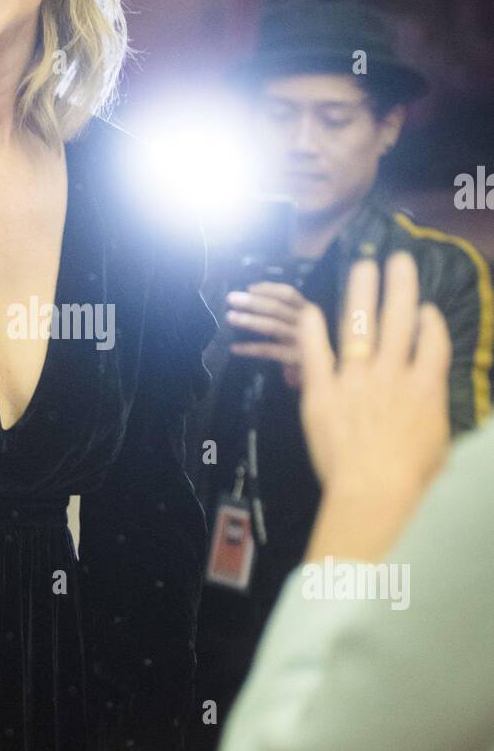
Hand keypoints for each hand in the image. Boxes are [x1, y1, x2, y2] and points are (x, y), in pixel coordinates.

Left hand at [226, 282, 309, 387]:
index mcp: (309, 311)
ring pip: (272, 327)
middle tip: (231, 299)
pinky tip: (235, 347)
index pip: (288, 294)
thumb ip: (283, 315)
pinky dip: (249, 348)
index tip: (249, 287)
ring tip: (231, 317)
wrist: (328, 374)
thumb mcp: (300, 327)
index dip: (268, 289)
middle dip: (252, 302)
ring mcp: (302, 341)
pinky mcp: (295, 358)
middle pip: (276, 308)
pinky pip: (268, 351)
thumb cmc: (310, 347)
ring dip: (249, 320)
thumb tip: (253, 299)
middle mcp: (307, 323)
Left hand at [298, 252, 450, 499]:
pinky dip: (312, 331)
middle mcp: (392, 373)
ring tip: (364, 267)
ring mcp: (356, 379)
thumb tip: (433, 395)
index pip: (433, 340)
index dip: (430, 319)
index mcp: (425, 386)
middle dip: (400, 285)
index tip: (425, 308)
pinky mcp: (323, 391)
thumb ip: (435, 410)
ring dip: (362, 292)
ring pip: (360, 325)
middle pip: (399, 318)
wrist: (371, 491)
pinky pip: (316, 353)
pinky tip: (310, 310)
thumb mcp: (439, 441)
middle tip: (399, 259)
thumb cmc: (409, 476)